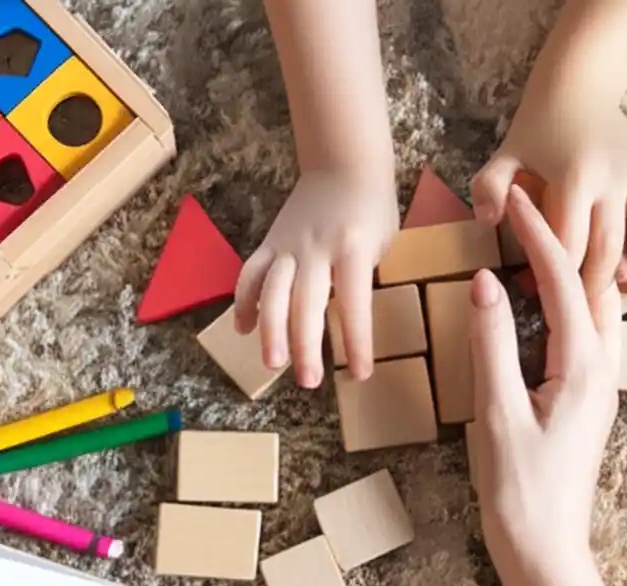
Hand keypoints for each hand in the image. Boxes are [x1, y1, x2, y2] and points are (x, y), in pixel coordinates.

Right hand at [232, 169, 397, 386]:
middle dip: (306, 345)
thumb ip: (363, 279)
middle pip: (306, 303)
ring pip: (273, 291)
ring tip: (271, 364)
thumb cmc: (372, 207)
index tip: (360, 374)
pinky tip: (243, 329)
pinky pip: (251, 274)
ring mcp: (289, 245)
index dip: (357, 342)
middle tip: (308, 381)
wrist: (342, 163)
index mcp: (354, 249)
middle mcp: (318, 249)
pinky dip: (243, 301)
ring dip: (270, 330)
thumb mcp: (383, 243)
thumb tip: (345, 319)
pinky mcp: (271, 242)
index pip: (355, 303)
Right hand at [468, 186, 620, 556]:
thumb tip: (487, 280)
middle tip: (526, 206)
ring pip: (591, 309)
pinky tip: (541, 301)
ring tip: (535, 240)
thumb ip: (492, 344)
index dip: (538, 233)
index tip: (514, 196)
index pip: (562, 280)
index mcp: (583, 367)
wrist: (546, 552)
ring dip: (566, 269)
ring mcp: (598, 386)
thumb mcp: (497, 414)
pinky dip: (565, 302)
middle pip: (588, 285)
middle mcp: (601, 370)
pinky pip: (583, 333)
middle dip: (560, 240)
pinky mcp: (585, 400)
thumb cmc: (520, 492)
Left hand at [473, 98, 626, 304]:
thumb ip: (490, 187)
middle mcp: (610, 174)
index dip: (560, 277)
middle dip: (601, 283)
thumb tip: (489, 221)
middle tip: (591, 313)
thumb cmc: (535, 129)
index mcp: (571, 176)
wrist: (578, 85)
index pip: (569, 241)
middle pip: (610, 242)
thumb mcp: (504, 155)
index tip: (549, 301)